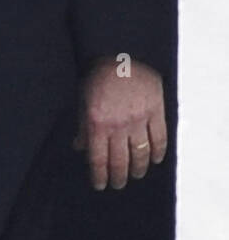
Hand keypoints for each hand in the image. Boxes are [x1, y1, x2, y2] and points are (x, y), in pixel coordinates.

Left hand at [74, 58, 166, 189]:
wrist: (122, 54)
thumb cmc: (98, 75)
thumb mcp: (82, 99)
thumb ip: (82, 125)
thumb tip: (79, 147)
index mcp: (97, 122)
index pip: (98, 159)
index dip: (99, 176)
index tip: (100, 185)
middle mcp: (118, 125)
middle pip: (120, 162)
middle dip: (118, 177)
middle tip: (118, 184)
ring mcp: (139, 120)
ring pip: (140, 155)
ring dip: (138, 169)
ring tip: (135, 175)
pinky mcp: (156, 113)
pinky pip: (159, 140)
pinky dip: (158, 153)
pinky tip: (154, 160)